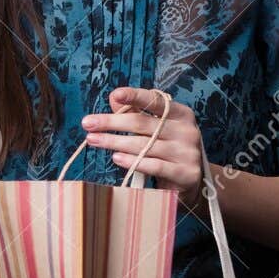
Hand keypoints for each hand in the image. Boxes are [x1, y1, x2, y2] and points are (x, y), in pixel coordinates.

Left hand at [81, 87, 207, 208]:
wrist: (190, 183)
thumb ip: (136, 112)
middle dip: (111, 122)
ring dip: (114, 142)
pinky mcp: (185, 173)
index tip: (116, 95)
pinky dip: (132, 162)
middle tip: (88, 123)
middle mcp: (187, 131)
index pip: (156, 101)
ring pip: (144, 145)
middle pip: (143, 123)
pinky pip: (154, 166)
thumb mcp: (156, 129)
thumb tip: (115, 97)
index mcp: (181, 114)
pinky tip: (116, 158)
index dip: (135, 96)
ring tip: (94, 140)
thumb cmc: (168, 151)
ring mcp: (188, 152)